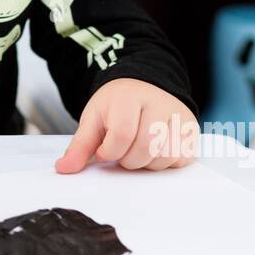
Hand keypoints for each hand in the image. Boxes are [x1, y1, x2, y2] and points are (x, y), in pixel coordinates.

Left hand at [56, 78, 197, 172]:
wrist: (144, 85)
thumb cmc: (117, 105)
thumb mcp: (94, 118)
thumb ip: (80, 145)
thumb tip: (63, 169)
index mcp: (130, 97)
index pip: (122, 134)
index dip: (109, 151)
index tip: (103, 150)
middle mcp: (159, 103)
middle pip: (146, 148)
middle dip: (128, 160)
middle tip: (122, 151)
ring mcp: (179, 116)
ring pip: (165, 156)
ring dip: (147, 163)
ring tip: (137, 149)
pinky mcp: (192, 130)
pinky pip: (181, 158)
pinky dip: (165, 162)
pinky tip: (154, 151)